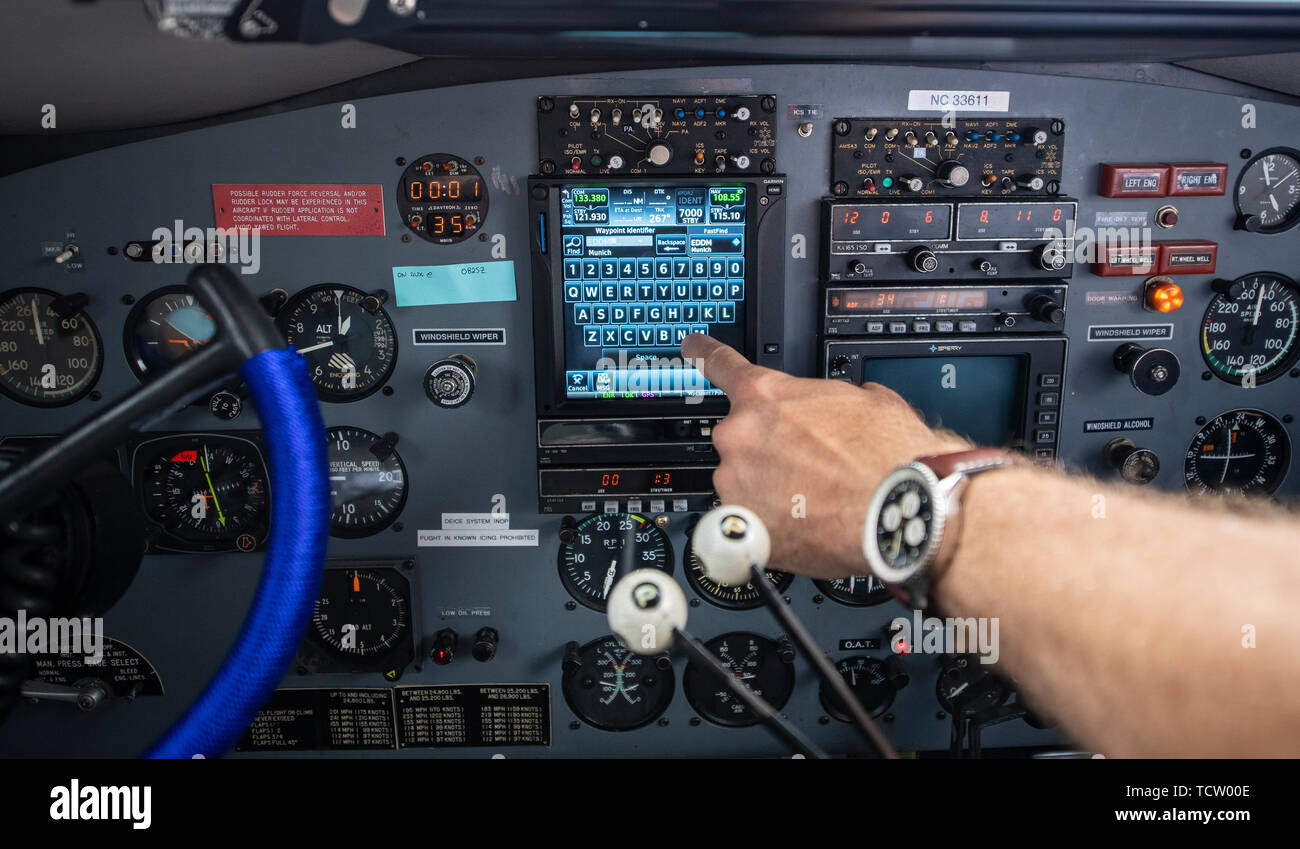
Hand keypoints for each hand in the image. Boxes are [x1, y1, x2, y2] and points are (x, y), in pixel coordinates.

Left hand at [683, 334, 967, 577]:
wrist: (900, 513)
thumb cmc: (889, 458)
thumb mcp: (869, 401)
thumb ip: (832, 397)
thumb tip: (840, 404)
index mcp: (766, 395)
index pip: (720, 364)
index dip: (704, 354)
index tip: (691, 348)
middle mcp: (739, 436)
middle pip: (739, 436)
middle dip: (766, 448)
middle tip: (807, 463)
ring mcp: (734, 483)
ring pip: (742, 480)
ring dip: (768, 488)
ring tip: (814, 498)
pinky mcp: (741, 527)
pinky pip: (746, 520)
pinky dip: (769, 523)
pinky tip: (805, 524)